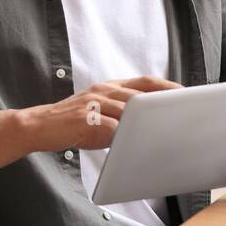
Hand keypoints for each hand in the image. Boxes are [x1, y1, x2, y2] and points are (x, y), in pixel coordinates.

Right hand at [21, 76, 182, 152]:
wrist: (39, 126)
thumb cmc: (73, 123)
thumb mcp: (99, 110)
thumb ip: (120, 113)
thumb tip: (148, 124)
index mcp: (109, 87)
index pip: (144, 82)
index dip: (166, 86)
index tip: (185, 94)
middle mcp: (104, 91)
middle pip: (141, 93)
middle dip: (164, 101)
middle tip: (184, 111)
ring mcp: (94, 104)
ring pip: (128, 110)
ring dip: (148, 121)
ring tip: (167, 130)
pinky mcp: (85, 120)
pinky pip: (111, 128)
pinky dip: (126, 136)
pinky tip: (137, 144)